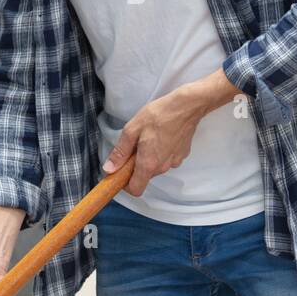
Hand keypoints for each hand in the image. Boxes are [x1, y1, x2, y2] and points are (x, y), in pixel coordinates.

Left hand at [102, 67, 243, 196]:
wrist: (187, 106)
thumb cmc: (159, 115)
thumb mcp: (132, 130)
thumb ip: (120, 152)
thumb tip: (109, 169)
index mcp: (148, 164)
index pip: (135, 189)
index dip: (125, 184)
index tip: (121, 171)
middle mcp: (163, 167)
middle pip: (145, 176)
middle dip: (136, 164)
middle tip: (134, 144)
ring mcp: (174, 162)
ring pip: (156, 166)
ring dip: (149, 156)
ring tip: (149, 135)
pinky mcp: (182, 155)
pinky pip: (166, 159)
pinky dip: (161, 151)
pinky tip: (162, 134)